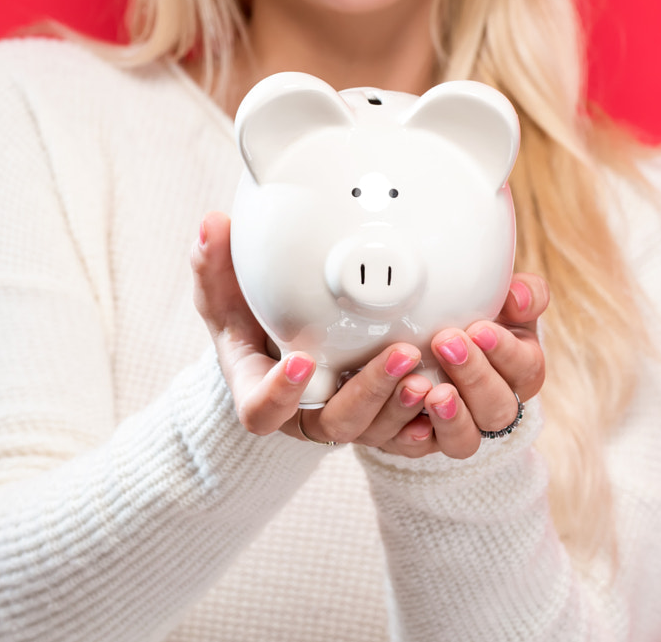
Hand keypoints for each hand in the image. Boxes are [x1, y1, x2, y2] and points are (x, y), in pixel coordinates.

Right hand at [192, 212, 427, 444]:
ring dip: (405, 403)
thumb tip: (212, 224)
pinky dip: (429, 419)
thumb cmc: (248, 314)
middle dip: (370, 391)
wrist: (278, 334)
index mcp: (260, 391)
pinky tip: (448, 391)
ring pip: (377, 433)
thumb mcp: (224, 289)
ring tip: (431, 367)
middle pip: (335, 424)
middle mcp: (304, 414)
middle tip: (402, 353)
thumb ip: (214, 262)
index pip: (261, 411)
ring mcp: (344, 417)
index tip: (300, 359)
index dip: (280, 395)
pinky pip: (407, 436)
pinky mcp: (378, 419)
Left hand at [364, 272, 549, 459]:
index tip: (479, 329)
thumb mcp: (499, 301)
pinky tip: (406, 421)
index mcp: (517, 372)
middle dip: (474, 377)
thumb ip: (522, 293)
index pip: (527, 370)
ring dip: (450, 418)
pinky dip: (409, 436)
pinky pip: (413, 450)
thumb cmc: (465, 318)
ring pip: (463, 441)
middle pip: (498, 410)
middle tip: (446, 344)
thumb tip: (520, 297)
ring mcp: (454, 428)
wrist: (408, 337)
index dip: (506, 352)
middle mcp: (490, 408)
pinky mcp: (414, 440)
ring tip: (428, 389)